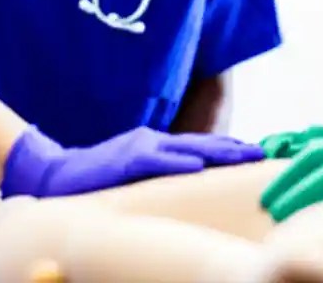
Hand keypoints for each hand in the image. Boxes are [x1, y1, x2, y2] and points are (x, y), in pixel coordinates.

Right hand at [0, 125, 264, 196]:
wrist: (59, 175)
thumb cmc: (100, 176)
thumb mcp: (137, 172)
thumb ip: (162, 172)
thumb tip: (192, 181)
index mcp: (157, 144)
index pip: (200, 145)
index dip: (229, 148)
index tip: (258, 152)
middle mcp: (153, 141)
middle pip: (202, 144)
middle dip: (234, 149)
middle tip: (263, 153)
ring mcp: (139, 149)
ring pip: (186, 148)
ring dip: (218, 152)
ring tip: (244, 155)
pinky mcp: (125, 162)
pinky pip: (156, 162)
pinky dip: (178, 162)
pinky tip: (197, 166)